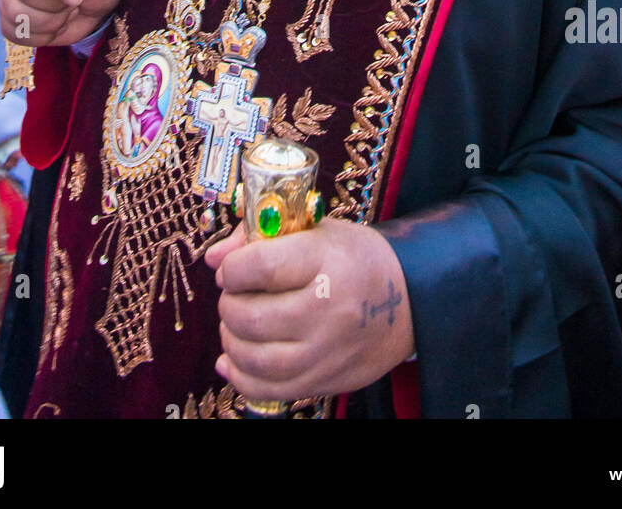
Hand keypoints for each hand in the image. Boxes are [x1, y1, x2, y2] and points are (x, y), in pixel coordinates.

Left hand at [206, 218, 414, 402]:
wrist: (408, 300)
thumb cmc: (354, 258)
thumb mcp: (314, 231)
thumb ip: (260, 237)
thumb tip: (213, 258)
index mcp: (325, 260)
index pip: (259, 267)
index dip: (232, 269)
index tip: (232, 269)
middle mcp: (327, 309)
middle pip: (250, 317)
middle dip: (229, 305)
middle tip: (235, 295)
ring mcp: (326, 351)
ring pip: (253, 358)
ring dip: (231, 339)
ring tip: (237, 323)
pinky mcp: (324, 381)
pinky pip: (267, 390)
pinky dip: (239, 375)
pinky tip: (233, 358)